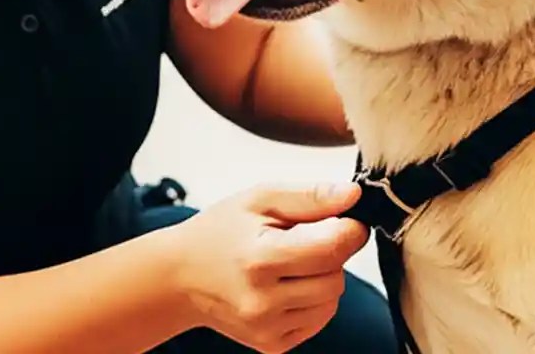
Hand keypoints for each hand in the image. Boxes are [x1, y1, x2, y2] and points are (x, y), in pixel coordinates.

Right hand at [167, 181, 368, 352]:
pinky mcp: (272, 345)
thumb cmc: (220, 231)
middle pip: (336, 276)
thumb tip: (353, 196)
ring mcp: (267, 328)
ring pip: (332, 300)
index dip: (348, 229)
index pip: (333, 248)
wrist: (181, 276)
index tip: (341, 219)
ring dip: (323, 277)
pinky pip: (318, 320)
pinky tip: (286, 285)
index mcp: (260, 259)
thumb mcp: (259, 199)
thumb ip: (309, 196)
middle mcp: (263, 301)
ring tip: (290, 263)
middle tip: (302, 239)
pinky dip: (313, 300)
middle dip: (330, 253)